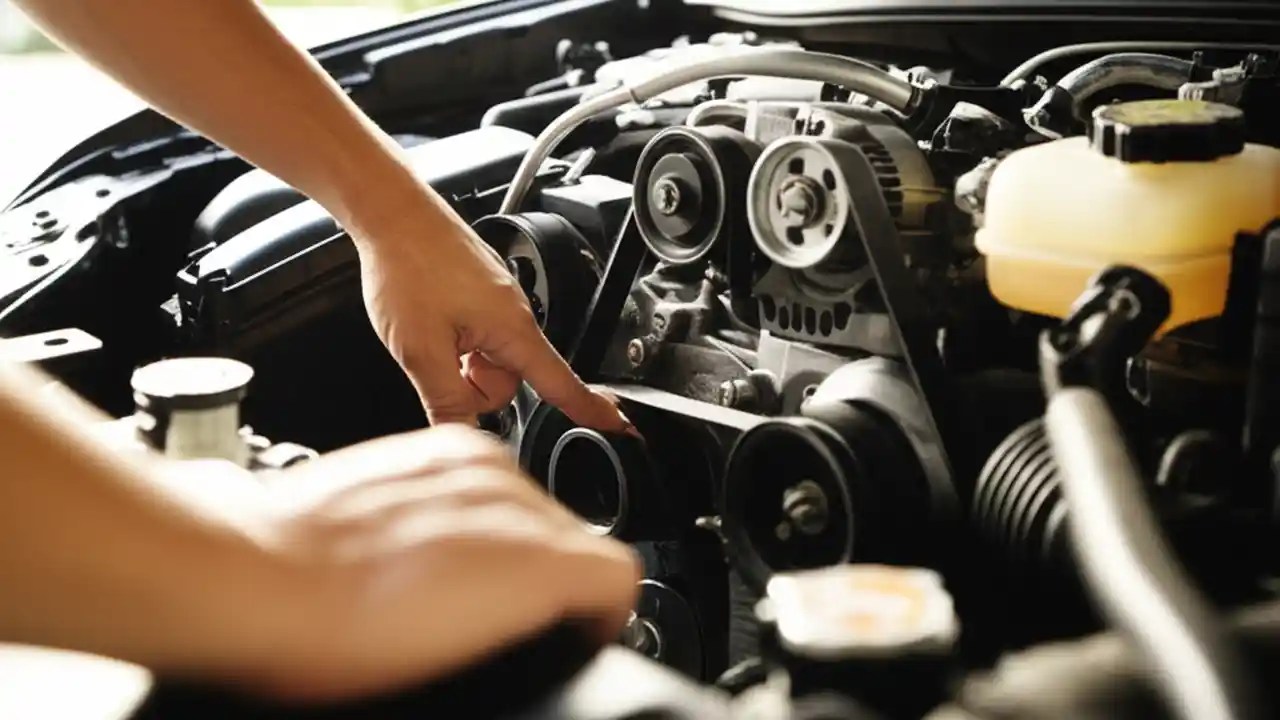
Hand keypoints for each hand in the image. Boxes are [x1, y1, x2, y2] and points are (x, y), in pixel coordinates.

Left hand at [249, 425, 639, 700]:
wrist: (258, 572)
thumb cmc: (338, 631)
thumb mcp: (459, 662)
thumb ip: (533, 629)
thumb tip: (552, 629)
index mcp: (537, 561)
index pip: (620, 576)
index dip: (604, 616)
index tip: (580, 633)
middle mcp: (514, 501)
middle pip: (577, 540)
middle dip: (554, 581)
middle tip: (505, 620)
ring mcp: (476, 466)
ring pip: (533, 506)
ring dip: (514, 543)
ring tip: (455, 584)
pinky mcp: (437, 448)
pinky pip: (487, 481)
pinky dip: (476, 512)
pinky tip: (427, 548)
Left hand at [348, 187, 629, 430]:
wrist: (393, 215)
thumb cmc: (409, 264)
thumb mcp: (419, 348)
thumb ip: (446, 399)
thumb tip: (461, 434)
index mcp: (512, 329)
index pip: (562, 384)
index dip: (592, 411)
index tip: (621, 429)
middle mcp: (513, 316)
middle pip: (509, 382)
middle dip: (473, 386)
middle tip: (436, 363)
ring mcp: (496, 305)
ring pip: (487, 363)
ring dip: (457, 363)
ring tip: (429, 336)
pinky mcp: (479, 298)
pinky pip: (475, 339)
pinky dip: (453, 343)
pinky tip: (429, 324)